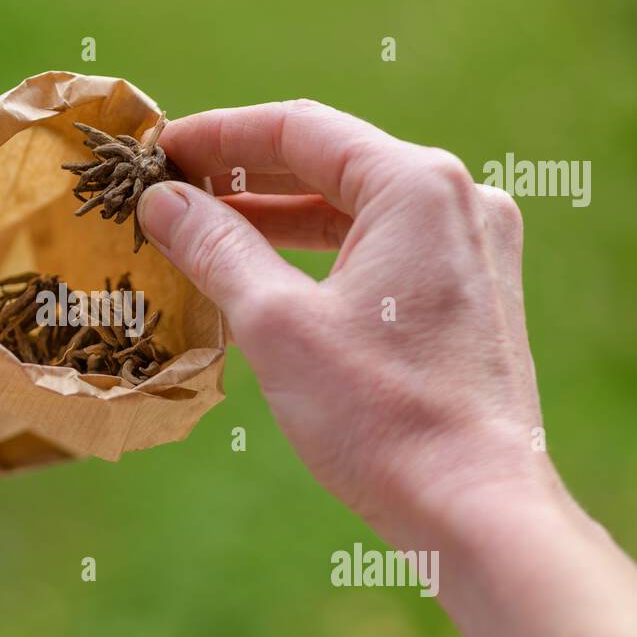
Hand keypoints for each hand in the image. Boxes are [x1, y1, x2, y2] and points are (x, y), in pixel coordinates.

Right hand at [139, 101, 636, 636]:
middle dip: (245, 176)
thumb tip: (163, 201)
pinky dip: (322, 253)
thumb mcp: (276, 322)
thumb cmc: (379, 414)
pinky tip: (268, 275)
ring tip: (205, 231)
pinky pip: (384, 248)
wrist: (475, 507)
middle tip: (172, 190)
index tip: (160, 152)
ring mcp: (475, 248)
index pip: (299, 129)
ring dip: (280, 217)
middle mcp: (459, 200)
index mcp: (417, 186)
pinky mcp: (474, 294)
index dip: (219, 135)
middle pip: (331, 162)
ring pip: (357, 209)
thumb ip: (215, 246)